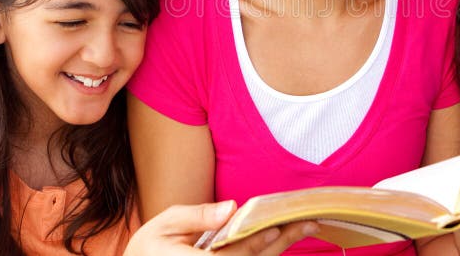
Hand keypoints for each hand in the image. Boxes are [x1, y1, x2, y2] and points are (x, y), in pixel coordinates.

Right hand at [124, 201, 317, 255]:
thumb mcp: (165, 225)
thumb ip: (196, 217)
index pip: (234, 255)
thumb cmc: (150, 247)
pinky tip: (285, 236)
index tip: (277, 226)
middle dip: (282, 242)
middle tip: (310, 223)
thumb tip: (232, 208)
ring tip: (306, 227)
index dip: (256, 242)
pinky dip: (268, 252)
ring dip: (281, 248)